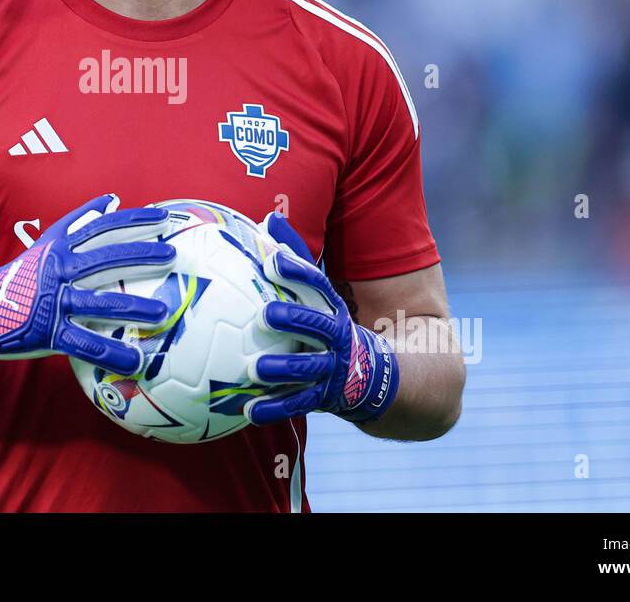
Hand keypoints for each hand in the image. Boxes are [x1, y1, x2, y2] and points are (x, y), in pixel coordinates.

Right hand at [0, 193, 174, 380]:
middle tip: (172, 255)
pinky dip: (112, 353)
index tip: (164, 218)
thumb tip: (112, 200)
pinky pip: (85, 344)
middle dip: (141, 255)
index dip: (134, 220)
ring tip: (163, 311)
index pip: (102, 227)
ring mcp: (53, 301)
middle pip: (105, 258)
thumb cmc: (22, 277)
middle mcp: (57, 269)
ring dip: (133, 307)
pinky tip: (136, 361)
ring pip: (99, 303)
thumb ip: (80, 223)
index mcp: (59, 246)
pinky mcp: (49, 332)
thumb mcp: (47, 244)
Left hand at [243, 212, 399, 424]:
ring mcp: (333, 369)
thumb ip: (295, 259)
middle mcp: (336, 335)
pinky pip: (298, 404)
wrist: (380, 379)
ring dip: (281, 368)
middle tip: (266, 314)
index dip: (295, 270)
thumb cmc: (331, 325)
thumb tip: (268, 218)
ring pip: (307, 368)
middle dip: (293, 318)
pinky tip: (249, 411)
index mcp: (331, 307)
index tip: (271, 259)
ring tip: (254, 369)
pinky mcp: (326, 398)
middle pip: (316, 324)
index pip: (316, 283)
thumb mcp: (321, 293)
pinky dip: (274, 408)